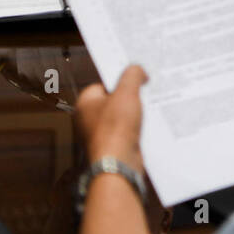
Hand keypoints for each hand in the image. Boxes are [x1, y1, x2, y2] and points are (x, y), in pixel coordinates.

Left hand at [75, 65, 171, 233]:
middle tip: (145, 93)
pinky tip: (148, 127)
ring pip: (121, 118)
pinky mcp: (112, 148)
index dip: (120, 81)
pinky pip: (126, 133)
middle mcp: (88, 120)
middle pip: (114, 101)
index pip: (103, 84)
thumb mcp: (127, 92)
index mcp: (85, 103)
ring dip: (136, 114)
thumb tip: (137, 69)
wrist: (119, 164)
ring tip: (149, 110)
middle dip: (131, 98)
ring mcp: (99, 136)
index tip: (136, 78)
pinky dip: (137, 129)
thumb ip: (132, 75)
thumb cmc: (115, 129)